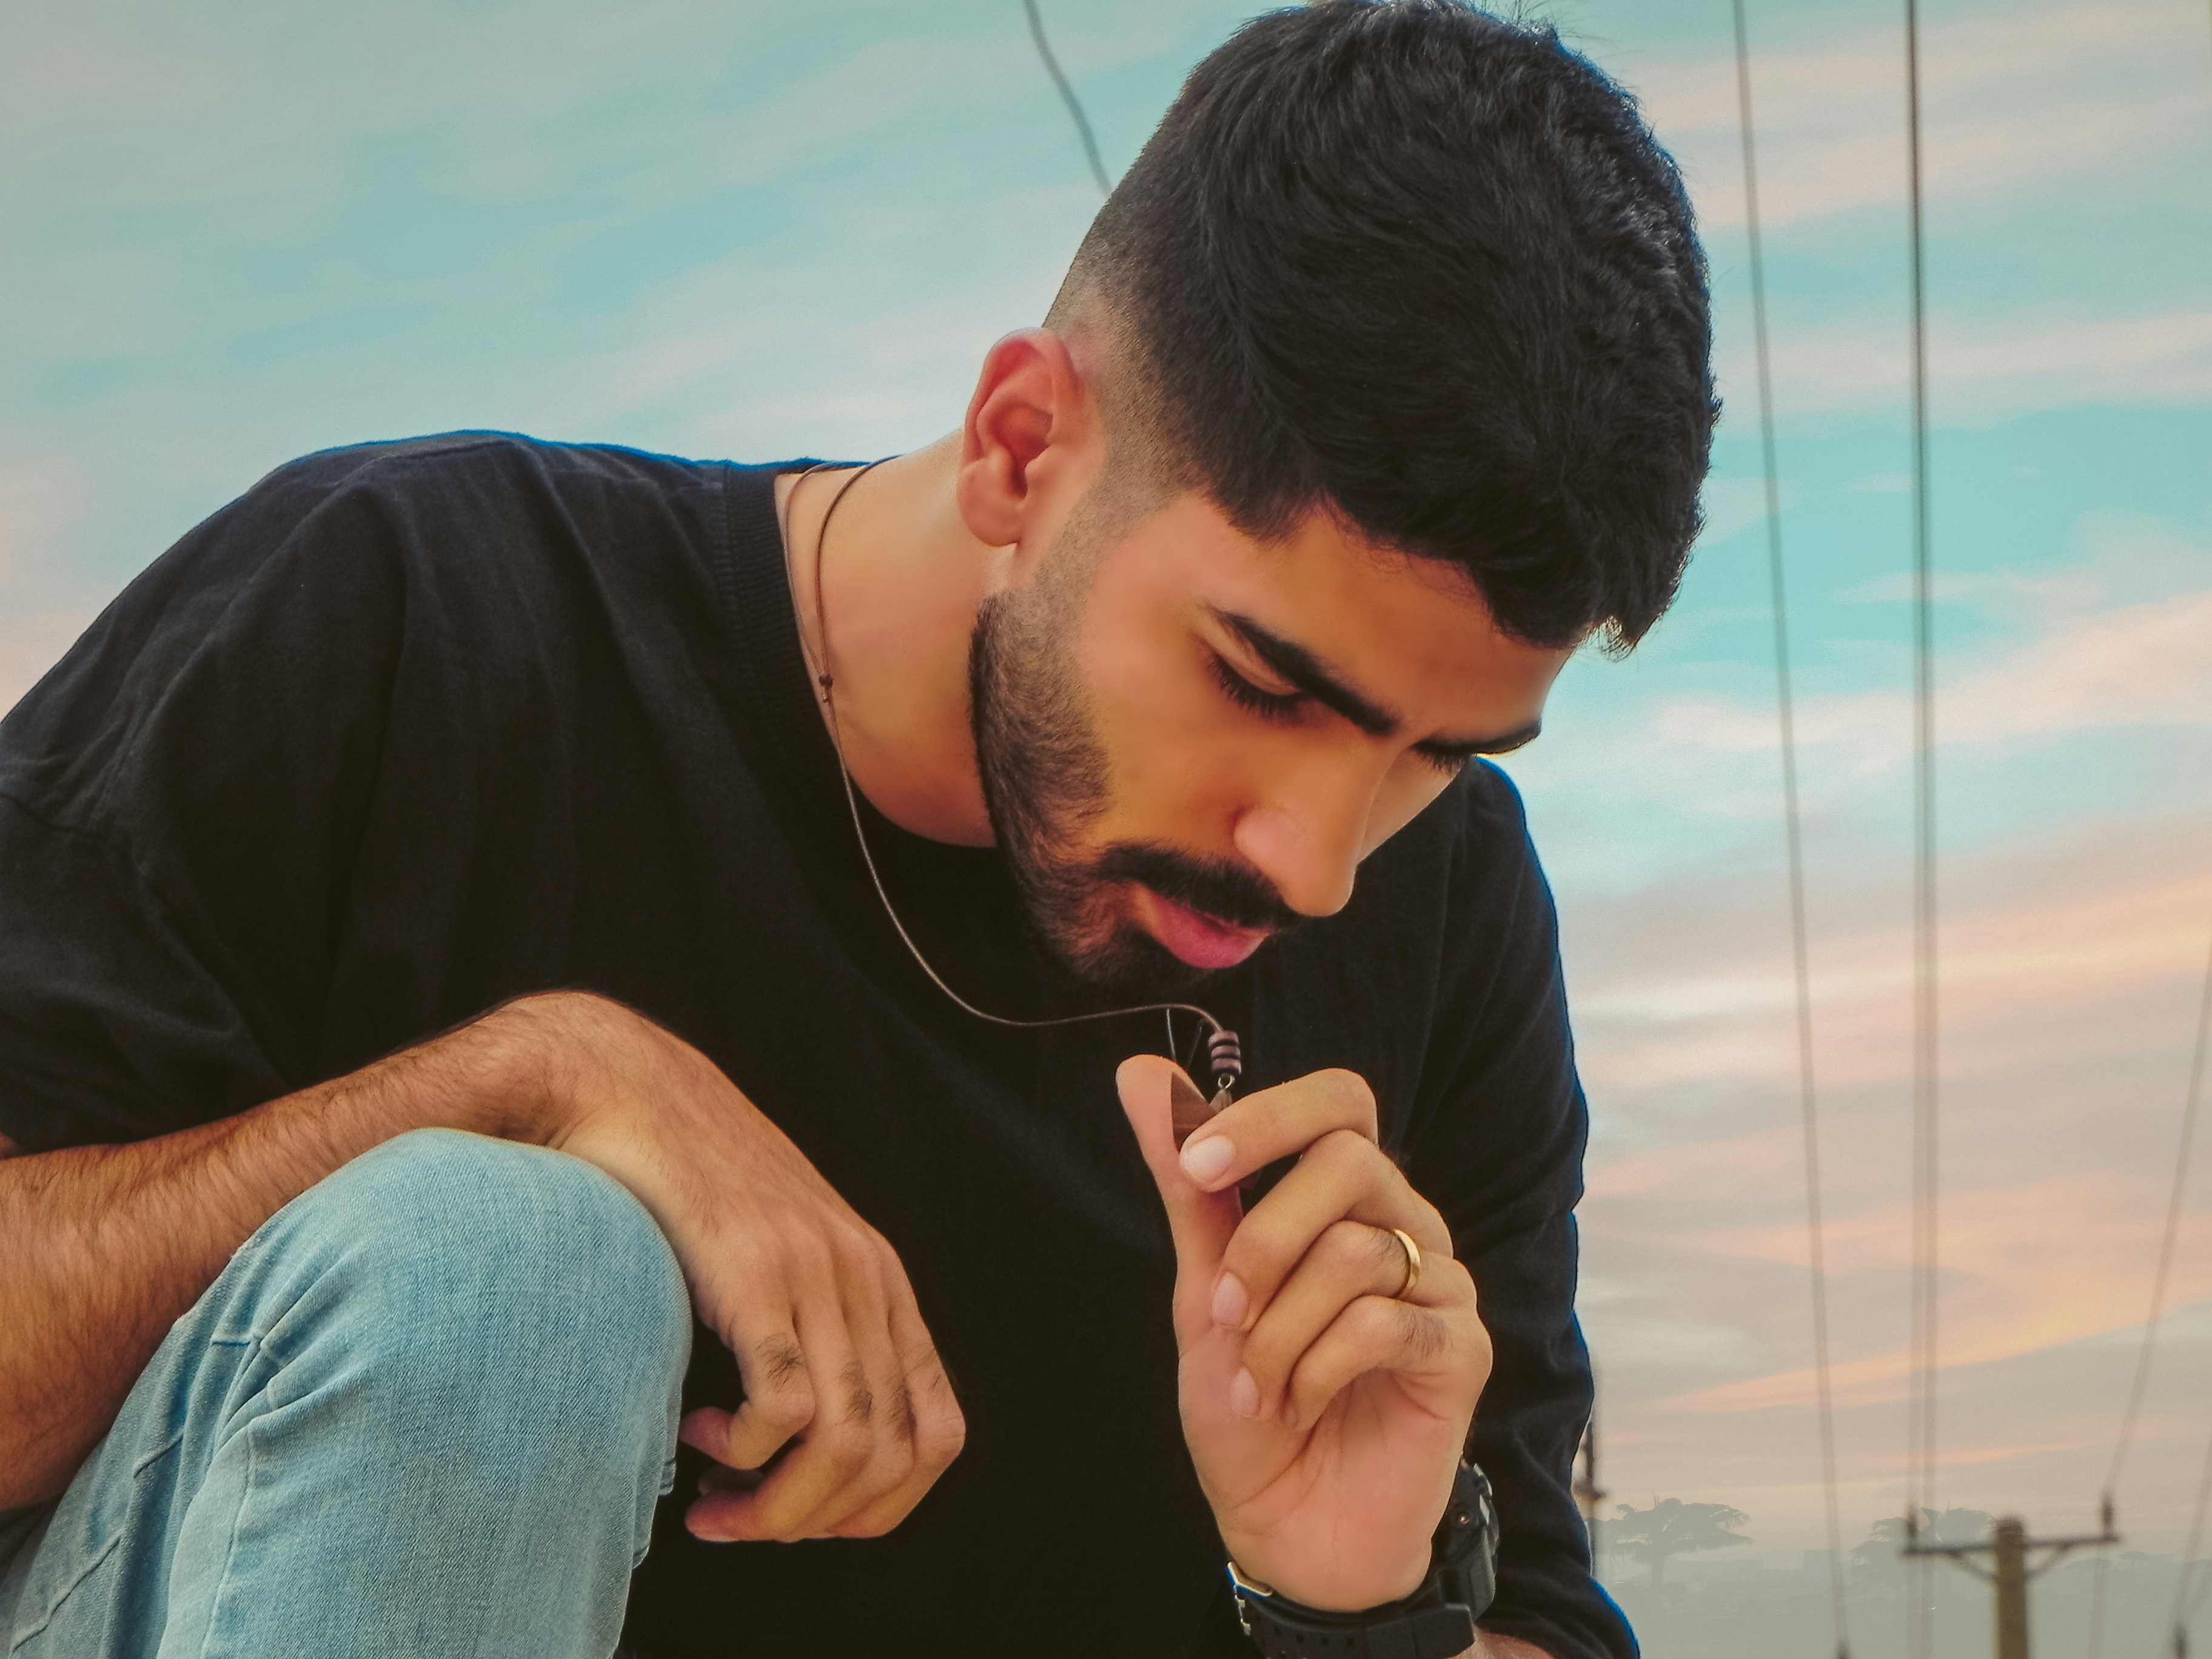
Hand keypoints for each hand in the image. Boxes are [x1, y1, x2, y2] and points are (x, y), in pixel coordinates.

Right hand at [500, 992, 964, 1541]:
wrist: (630, 1089)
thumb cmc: (689, 1182)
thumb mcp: (777, 1255)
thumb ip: (807, 1325)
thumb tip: (796, 1441)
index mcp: (881, 1281)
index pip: (939, 1433)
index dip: (884, 1504)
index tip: (807, 1518)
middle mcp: (865, 1278)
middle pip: (895, 1454)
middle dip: (819, 1519)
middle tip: (744, 1522)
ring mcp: (816, 1272)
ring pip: (849, 1444)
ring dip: (780, 1506)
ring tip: (717, 1499)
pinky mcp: (757, 1273)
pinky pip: (790, 1406)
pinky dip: (748, 1453)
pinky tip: (700, 1436)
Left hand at [1117, 1056, 1490, 1611]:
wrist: (1284, 1525)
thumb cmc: (1250, 1403)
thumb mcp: (1203, 1289)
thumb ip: (1186, 1186)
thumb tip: (1139, 1074)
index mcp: (1348, 1196)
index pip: (1340, 1101)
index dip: (1268, 1116)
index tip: (1194, 1166)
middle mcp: (1405, 1223)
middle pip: (1349, 1160)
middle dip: (1261, 1242)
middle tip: (1225, 1314)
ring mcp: (1442, 1284)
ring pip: (1356, 1251)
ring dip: (1279, 1328)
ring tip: (1261, 1384)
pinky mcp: (1463, 1351)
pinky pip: (1384, 1324)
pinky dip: (1318, 1369)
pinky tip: (1304, 1404)